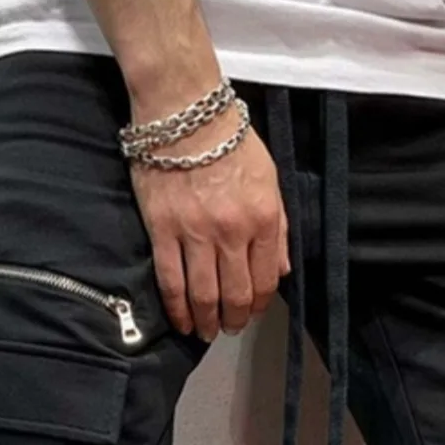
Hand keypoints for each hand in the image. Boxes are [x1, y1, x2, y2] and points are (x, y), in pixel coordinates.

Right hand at [129, 102, 288, 341]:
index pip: (266, 279)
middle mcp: (232, 231)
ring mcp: (195, 233)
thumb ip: (279, 228)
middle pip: (235, 294)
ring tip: (207, 332)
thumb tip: (282, 270)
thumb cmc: (230, 141)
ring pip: (203, 295)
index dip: (259, 304)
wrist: (184, 112)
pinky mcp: (163, 231)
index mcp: (262, 219)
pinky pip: (170, 281)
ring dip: (207, 321)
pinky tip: (182, 322)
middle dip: (234, 320)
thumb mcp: (269, 180)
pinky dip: (177, 309)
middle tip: (229, 329)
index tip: (252, 314)